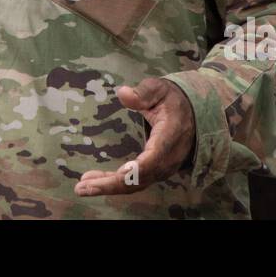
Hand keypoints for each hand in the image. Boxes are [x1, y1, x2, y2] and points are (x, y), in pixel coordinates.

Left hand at [74, 78, 194, 197]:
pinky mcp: (156, 171)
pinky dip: (115, 184)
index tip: (118, 173)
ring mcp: (163, 168)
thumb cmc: (172, 99)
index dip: (136, 169)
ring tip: (82, 186)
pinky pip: (135, 182)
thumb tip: (122, 93)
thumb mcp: (160, 89)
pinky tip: (96, 182)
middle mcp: (167, 158)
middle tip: (82, 186)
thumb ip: (143, 93)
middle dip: (111, 184)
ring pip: (135, 184)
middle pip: (139, 178)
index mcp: (169, 136)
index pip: (153, 158)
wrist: (194, 114)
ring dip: (109, 186)